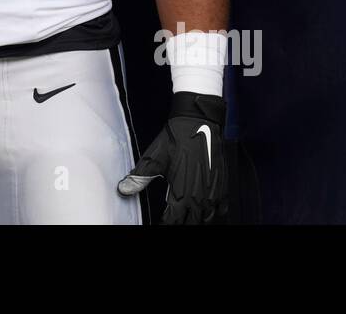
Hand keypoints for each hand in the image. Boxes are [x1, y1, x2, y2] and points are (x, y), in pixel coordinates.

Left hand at [118, 91, 227, 223]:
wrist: (198, 123)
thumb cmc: (175, 139)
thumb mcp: (154, 159)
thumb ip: (139, 178)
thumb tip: (123, 189)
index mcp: (181, 194)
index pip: (173, 221)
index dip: (166, 223)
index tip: (161, 221)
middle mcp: (199, 198)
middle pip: (191, 223)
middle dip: (182, 222)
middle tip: (174, 218)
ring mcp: (212, 193)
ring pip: (208, 219)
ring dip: (198, 219)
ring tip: (189, 217)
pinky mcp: (222, 185)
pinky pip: (222, 209)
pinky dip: (214, 214)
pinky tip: (206, 211)